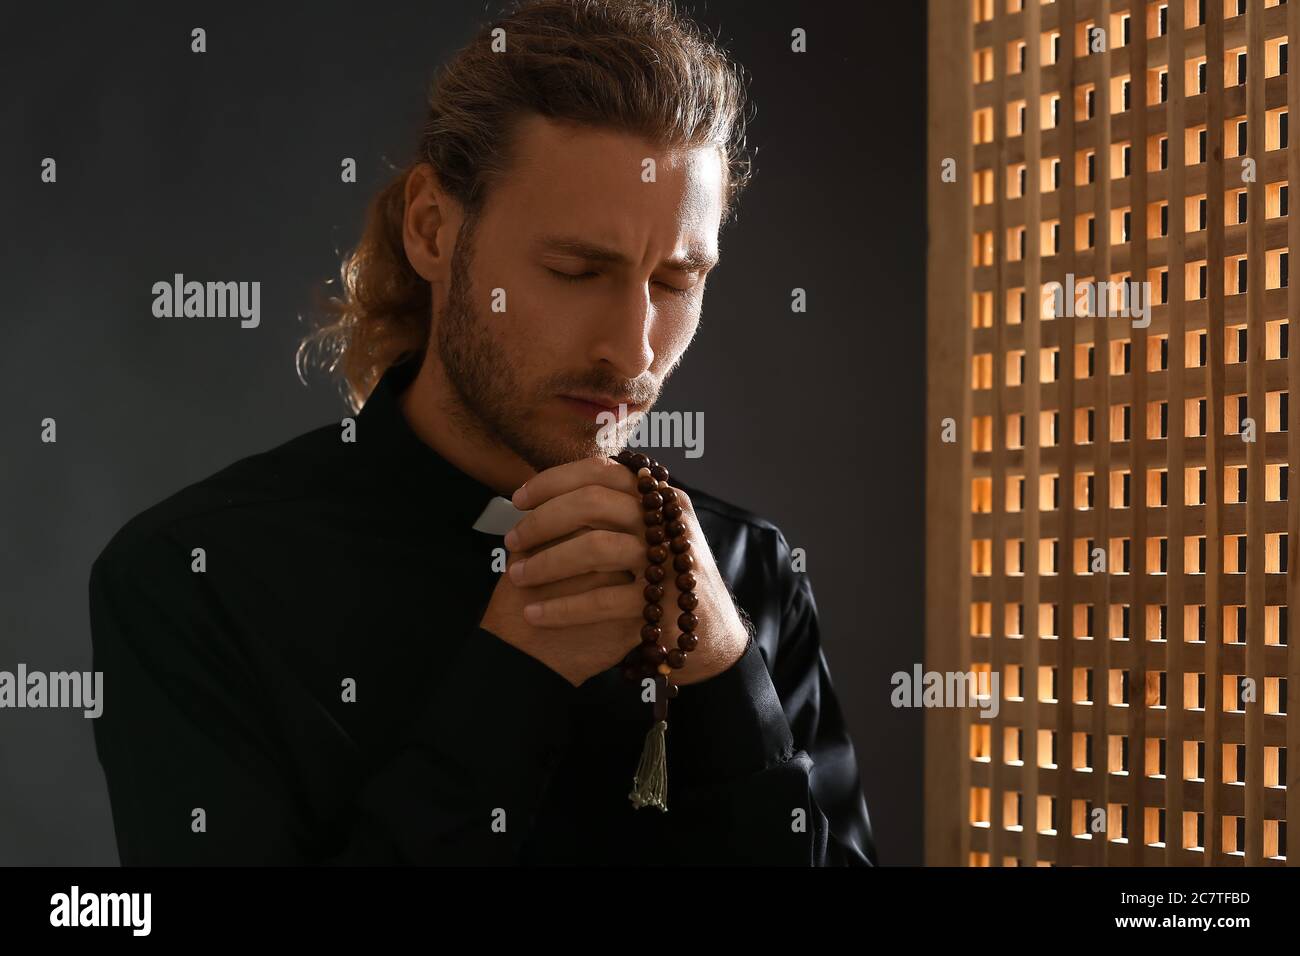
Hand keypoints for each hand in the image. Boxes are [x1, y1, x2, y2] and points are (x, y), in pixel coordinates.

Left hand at [499, 456, 749, 686]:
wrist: (712, 633)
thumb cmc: (665, 579)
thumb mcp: (651, 534)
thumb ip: (614, 512)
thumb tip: (547, 494)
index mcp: (660, 497)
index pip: (600, 470)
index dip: (553, 480)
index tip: (518, 498)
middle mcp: (668, 521)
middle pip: (592, 503)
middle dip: (542, 521)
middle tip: (511, 541)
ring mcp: (669, 562)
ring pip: (595, 547)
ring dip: (546, 562)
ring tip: (516, 577)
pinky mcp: (665, 603)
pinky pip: (602, 600)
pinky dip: (562, 607)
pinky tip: (534, 615)